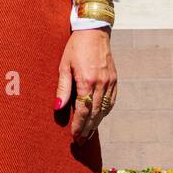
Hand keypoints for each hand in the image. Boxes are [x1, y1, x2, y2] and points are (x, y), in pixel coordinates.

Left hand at [54, 28, 115, 143]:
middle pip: (94, 113)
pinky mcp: (114, 79)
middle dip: (87, 129)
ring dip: (96, 123)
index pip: (83, 110)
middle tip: (81, 142)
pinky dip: (105, 111)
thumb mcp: (64, 65)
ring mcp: (109, 82)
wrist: (94, 30)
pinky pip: (111, 101)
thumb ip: (62, 88)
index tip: (74, 137)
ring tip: (88, 134)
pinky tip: (99, 117)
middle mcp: (101, 83)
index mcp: (87, 81)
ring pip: (104, 109)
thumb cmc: (75, 47)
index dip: (78, 126)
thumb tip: (57, 107)